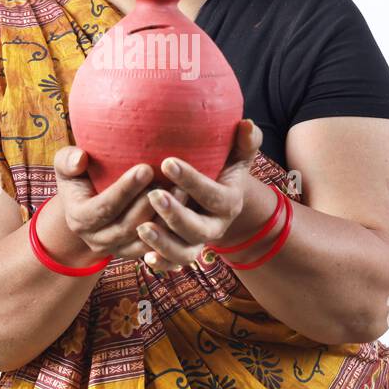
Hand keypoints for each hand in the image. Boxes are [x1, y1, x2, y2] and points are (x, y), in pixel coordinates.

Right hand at [53, 146, 189, 261]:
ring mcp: (117, 250)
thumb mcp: (66, 165)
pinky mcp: (136, 252)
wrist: (88, 204)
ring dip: (166, 219)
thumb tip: (80, 159)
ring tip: (183, 192)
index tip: (146, 168)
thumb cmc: (80, 176)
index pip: (104, 207)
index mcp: (79, 219)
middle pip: (128, 226)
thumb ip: (67, 160)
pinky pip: (157, 250)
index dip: (125, 189)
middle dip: (151, 204)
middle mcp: (97, 240)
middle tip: (172, 181)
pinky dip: (172, 233)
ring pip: (146, 240)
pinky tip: (187, 210)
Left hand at [135, 119, 263, 274]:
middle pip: (199, 228)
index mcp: (229, 202)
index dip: (192, 181)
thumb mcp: (236, 155)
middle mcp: (215, 226)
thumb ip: (245, 141)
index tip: (167, 162)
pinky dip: (162, 264)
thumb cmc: (221, 169)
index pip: (213, 194)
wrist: (216, 197)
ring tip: (142, 227)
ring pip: (186, 252)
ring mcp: (198, 242)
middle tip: (153, 195)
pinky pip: (174, 264)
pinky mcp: (184, 252)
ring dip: (164, 243)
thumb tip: (246, 124)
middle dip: (176, 214)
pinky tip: (145, 257)